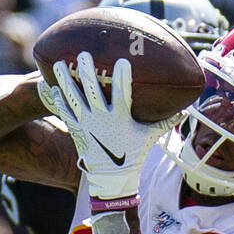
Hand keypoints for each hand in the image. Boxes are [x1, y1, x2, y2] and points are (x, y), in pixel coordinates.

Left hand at [45, 53, 174, 203]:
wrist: (112, 180)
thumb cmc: (132, 156)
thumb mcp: (149, 138)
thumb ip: (164, 122)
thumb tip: (185, 111)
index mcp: (120, 118)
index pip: (123, 94)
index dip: (122, 78)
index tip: (122, 61)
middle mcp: (102, 119)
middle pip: (92, 91)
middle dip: (87, 72)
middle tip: (82, 54)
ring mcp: (87, 125)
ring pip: (74, 99)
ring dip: (65, 81)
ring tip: (57, 64)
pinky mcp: (77, 131)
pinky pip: (64, 112)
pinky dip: (55, 100)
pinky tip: (47, 86)